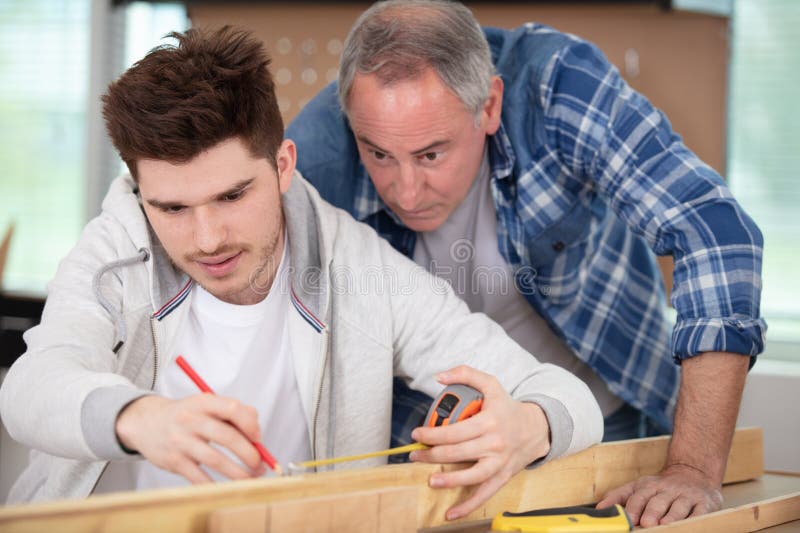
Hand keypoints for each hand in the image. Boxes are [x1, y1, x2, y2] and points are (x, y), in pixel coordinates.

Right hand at [115, 394, 266, 483]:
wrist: (145, 422)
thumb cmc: (185, 415)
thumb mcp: (205, 404)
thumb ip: (233, 412)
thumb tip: (257, 432)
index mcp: (203, 402)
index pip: (233, 409)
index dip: (250, 425)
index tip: (258, 438)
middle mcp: (191, 420)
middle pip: (228, 437)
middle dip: (249, 454)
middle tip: (259, 464)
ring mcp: (181, 441)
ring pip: (216, 460)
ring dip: (238, 473)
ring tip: (250, 478)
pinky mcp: (173, 460)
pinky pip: (198, 477)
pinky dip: (215, 485)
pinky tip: (225, 488)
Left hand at [408, 365, 549, 520]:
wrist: (537, 428)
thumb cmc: (508, 406)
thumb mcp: (491, 384)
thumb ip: (465, 374)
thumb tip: (438, 376)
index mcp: (489, 421)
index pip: (455, 431)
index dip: (432, 434)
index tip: (417, 435)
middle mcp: (495, 443)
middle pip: (458, 453)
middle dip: (432, 455)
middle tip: (415, 455)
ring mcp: (499, 462)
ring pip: (472, 476)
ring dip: (449, 480)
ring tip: (430, 480)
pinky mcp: (502, 477)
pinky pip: (484, 494)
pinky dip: (468, 506)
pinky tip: (450, 514)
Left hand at [596, 464, 722, 526]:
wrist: (694, 474)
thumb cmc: (661, 488)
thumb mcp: (638, 487)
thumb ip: (618, 496)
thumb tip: (599, 509)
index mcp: (648, 486)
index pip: (638, 496)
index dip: (633, 508)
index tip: (628, 519)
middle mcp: (667, 490)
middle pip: (657, 501)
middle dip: (650, 512)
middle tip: (645, 523)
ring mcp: (687, 496)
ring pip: (678, 506)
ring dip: (671, 516)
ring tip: (664, 524)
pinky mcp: (705, 503)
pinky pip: (700, 511)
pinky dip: (695, 517)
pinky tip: (689, 523)